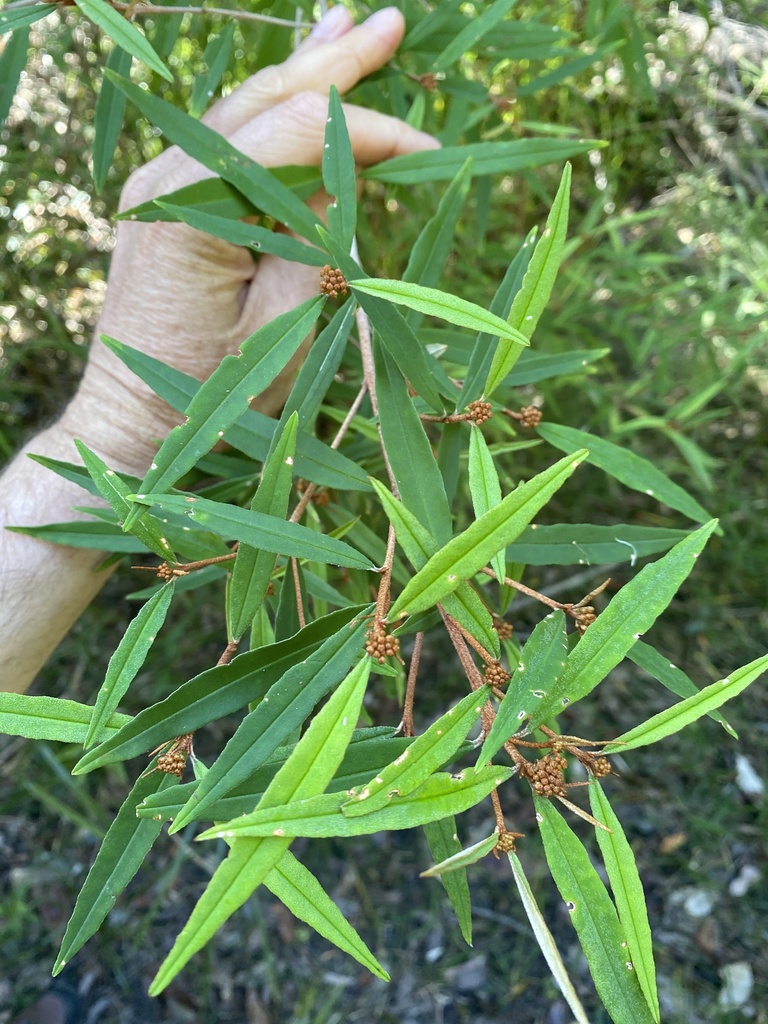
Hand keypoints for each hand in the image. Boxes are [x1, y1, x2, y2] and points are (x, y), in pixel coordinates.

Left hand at [60, 6, 437, 474]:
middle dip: (333, 66)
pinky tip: (298, 88)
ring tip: (347, 30)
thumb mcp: (284, 328)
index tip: (427, 150)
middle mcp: (168, 178)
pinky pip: (230, 140)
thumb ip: (316, 243)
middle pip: (264, 101)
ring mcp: (161, 183)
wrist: (134, 419)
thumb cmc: (212, 392)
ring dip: (301, 74)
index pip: (295, 137)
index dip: (367, 133)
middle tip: (390, 26)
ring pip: (244, 109)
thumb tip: (341, 177)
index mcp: (193, 209)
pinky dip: (271, 113)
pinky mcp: (167, 199)